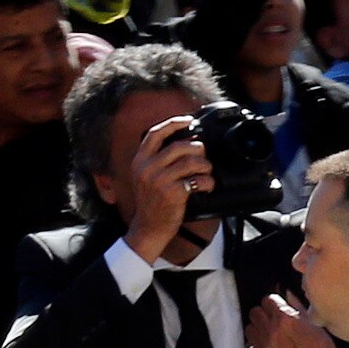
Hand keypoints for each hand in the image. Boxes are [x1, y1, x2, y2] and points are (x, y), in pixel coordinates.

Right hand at [119, 113, 208, 259]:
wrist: (149, 227)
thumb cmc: (153, 201)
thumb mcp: (147, 177)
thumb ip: (158, 160)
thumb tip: (185, 142)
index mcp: (140, 161)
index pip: (155, 133)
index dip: (174, 123)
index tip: (189, 119)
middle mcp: (147, 168)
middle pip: (180, 146)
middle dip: (198, 149)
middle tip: (204, 157)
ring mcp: (159, 180)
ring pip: (192, 162)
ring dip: (206, 166)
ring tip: (206, 173)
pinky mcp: (173, 193)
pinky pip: (199, 180)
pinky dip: (208, 182)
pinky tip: (207, 186)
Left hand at [245, 293, 348, 347]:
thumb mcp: (312, 322)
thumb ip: (294, 305)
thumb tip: (284, 293)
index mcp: (286, 319)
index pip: (267, 300)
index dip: (273, 303)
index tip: (276, 307)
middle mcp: (272, 331)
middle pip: (255, 312)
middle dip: (264, 314)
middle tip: (273, 320)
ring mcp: (264, 346)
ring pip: (250, 328)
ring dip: (259, 329)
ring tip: (270, 334)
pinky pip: (250, 345)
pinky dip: (258, 345)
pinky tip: (270, 346)